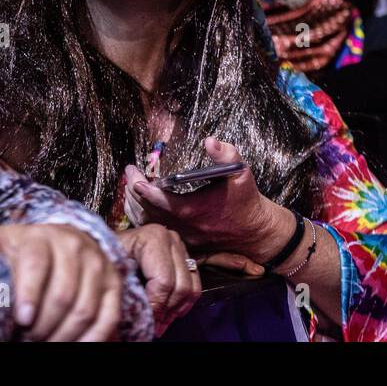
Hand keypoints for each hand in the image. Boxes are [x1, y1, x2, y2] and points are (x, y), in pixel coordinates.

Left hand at [0, 214, 122, 341]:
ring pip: (85, 309)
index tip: (20, 318)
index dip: (30, 293)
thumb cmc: (25, 250)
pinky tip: (72, 346)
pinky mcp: (113, 284)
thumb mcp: (0, 242)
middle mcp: (75, 247)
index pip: (38, 263)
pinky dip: (91, 339)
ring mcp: (97, 265)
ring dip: (63, 336)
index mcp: (43, 236)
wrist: (65, 241)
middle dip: (43, 324)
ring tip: (44, 345)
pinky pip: (108, 318)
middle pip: (64, 293)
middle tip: (27, 340)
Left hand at [116, 224, 200, 335]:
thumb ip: (128, 289)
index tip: (146, 322)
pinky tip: (168, 313)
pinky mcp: (185, 257)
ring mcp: (180, 247)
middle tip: (154, 327)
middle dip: (166, 311)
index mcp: (154, 238)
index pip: (164, 281)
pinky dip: (183, 304)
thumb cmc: (109, 256)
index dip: (156, 306)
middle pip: (180, 286)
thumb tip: (142, 319)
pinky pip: (195, 286)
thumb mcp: (113, 270)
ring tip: (160, 323)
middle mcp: (171, 240)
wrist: (108, 245)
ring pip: (190, 288)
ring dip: (176, 310)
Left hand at [126, 137, 292, 260]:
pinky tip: (141, 210)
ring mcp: (184, 238)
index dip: (139, 185)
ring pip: (150, 225)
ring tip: (130, 191)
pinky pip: (159, 233)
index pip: (157, 199)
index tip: (131, 170)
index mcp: (193, 210)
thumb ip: (227, 155)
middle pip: (147, 212)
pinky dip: (146, 220)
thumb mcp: (242, 174)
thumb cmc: (247, 202)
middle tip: (129, 175)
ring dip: (136, 208)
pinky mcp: (186, 244)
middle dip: (133, 193)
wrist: (257, 232)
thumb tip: (210, 141)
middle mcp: (185, 227)